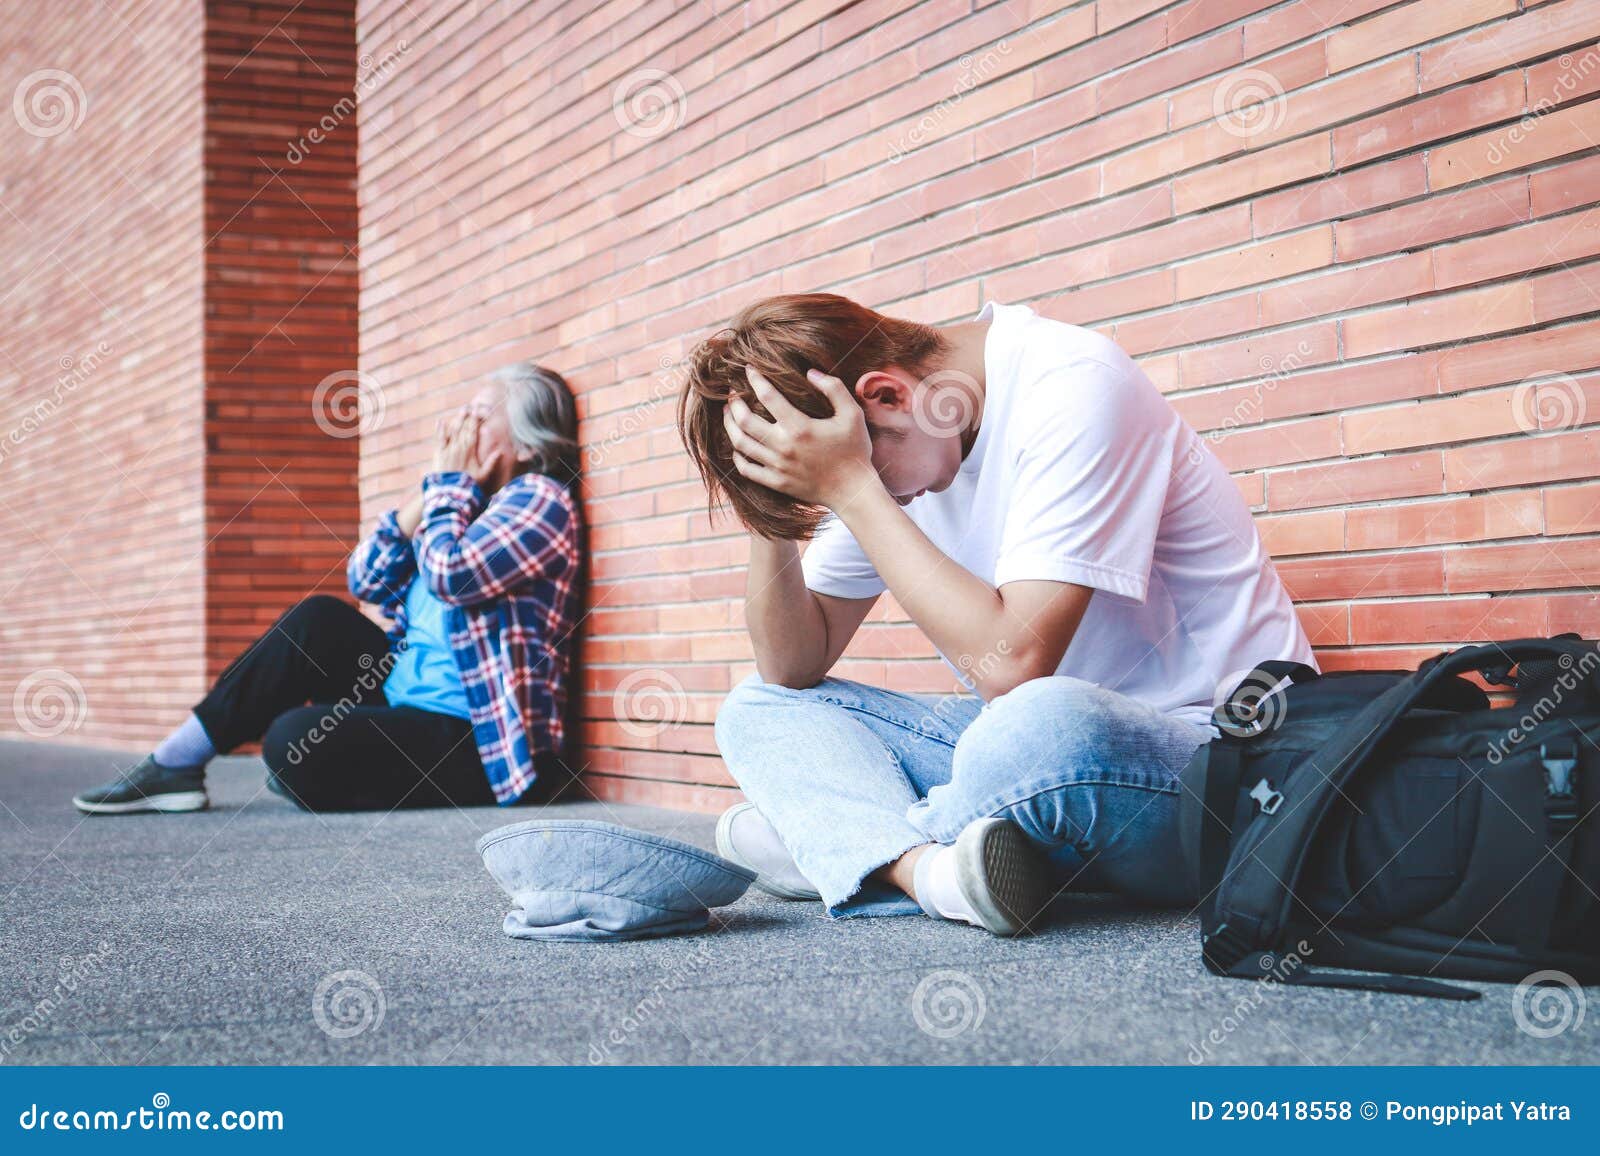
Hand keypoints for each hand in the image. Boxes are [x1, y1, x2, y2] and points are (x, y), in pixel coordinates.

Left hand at [431, 410, 503, 486]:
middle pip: (463, 428)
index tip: (477, 411)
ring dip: (457, 419)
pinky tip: (441, 421)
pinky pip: (440, 439)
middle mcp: (459, 446)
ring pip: (453, 430)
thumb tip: (501, 451)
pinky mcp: (439, 454)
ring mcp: (448, 449)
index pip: (473, 431)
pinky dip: (440, 429)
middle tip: (469, 406)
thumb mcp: (483, 475)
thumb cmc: (469, 484)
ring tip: (461, 410)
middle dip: (467, 416)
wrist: (450, 492)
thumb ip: (491, 462)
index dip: (475, 420)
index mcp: (470, 450)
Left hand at [723, 367, 876, 508]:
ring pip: (741, 444)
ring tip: (728, 415)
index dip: (755, 379)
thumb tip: (810, 372)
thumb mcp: (852, 414)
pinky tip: (737, 447)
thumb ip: (834, 388)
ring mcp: (777, 466)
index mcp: (799, 427)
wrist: (852, 490)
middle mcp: (783, 446)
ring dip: (730, 426)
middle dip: (734, 404)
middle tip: (732, 394)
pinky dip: (737, 457)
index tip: (748, 369)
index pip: (767, 396)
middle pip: (745, 420)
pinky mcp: (776, 482)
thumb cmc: (855, 450)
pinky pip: (747, 469)